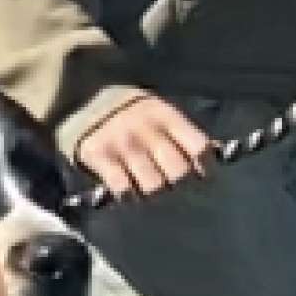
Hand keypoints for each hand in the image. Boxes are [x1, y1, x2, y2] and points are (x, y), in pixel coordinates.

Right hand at [75, 96, 214, 198]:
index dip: (206, 167)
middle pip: (178, 172)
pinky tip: (129, 195)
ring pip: (153, 186)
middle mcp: (148, 131)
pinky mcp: (101, 158)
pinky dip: (130, 198)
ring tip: (151, 193)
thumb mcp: (158, 112)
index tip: (204, 177)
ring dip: (155, 195)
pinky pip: (123, 190)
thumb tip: (217, 151)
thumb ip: (182, 132)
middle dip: (180, 186)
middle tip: (174, 189)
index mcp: (167, 116)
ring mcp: (124, 145)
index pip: (199, 147)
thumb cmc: (126, 110)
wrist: (79, 97)